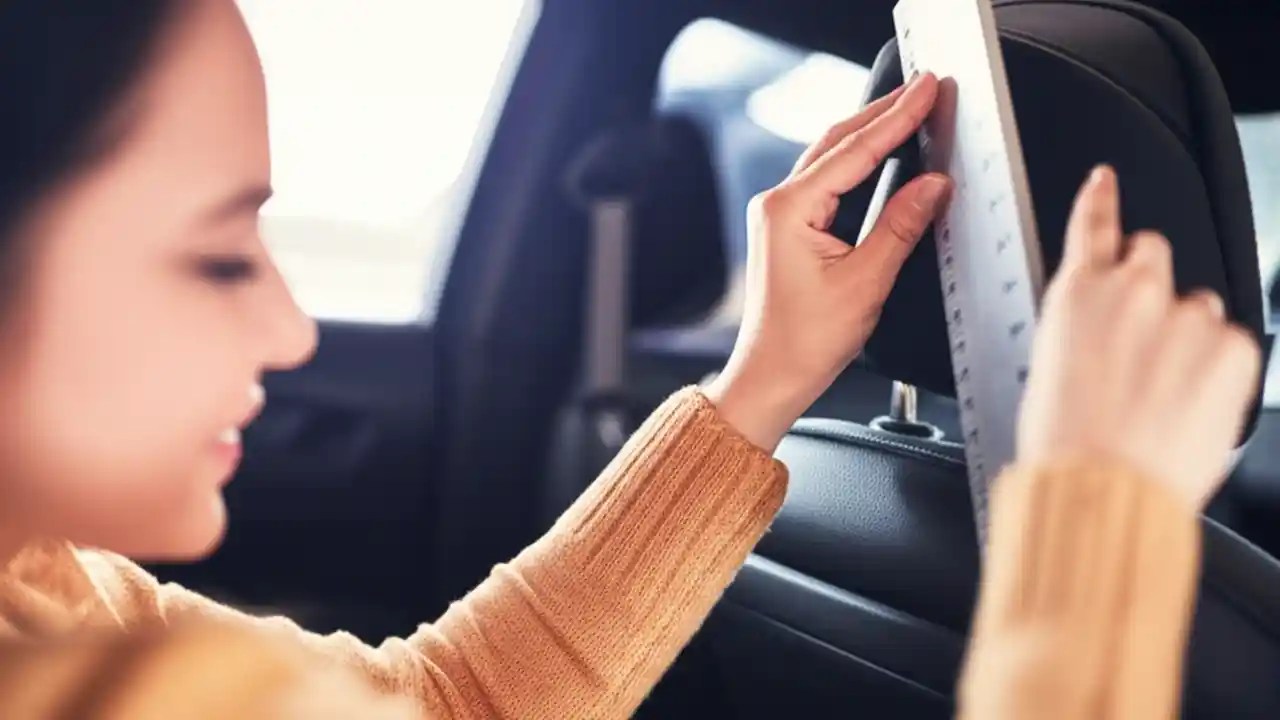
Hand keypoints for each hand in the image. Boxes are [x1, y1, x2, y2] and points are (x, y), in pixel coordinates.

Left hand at [706, 73, 951, 451]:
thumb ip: (902, 226)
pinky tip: (878, 151)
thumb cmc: (804, 342)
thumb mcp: (866, 281)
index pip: (855, 151)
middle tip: (923, 88)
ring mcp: (779, 214)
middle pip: (838, 142)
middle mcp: (777, 204)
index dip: (897, 118)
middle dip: (883, 113)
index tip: (926, 91)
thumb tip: (933, 186)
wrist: (771, 375)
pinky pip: (825, 180)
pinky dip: (856, 161)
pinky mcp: (787, 227)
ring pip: (830, 157)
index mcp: (790, 209)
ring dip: (869, 132)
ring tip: (907, 109)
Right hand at [1017, 166, 1261, 508]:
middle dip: (1148, 285)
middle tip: (1140, 338)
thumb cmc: (1065, 444)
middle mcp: (1134, 291)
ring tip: (1162, 391)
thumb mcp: (1048, 372)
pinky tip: (1187, 403)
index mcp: (1076, 294)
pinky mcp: (1232, 347)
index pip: (1092, 224)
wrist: (1105, 489)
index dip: (1100, 197)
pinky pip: (1230, 343)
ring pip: (1196, 305)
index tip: (1106, 181)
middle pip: (1152, 254)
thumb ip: (1080, 331)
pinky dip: (1215, 369)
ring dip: (1184, 335)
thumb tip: (1100, 334)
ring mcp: (1188, 317)